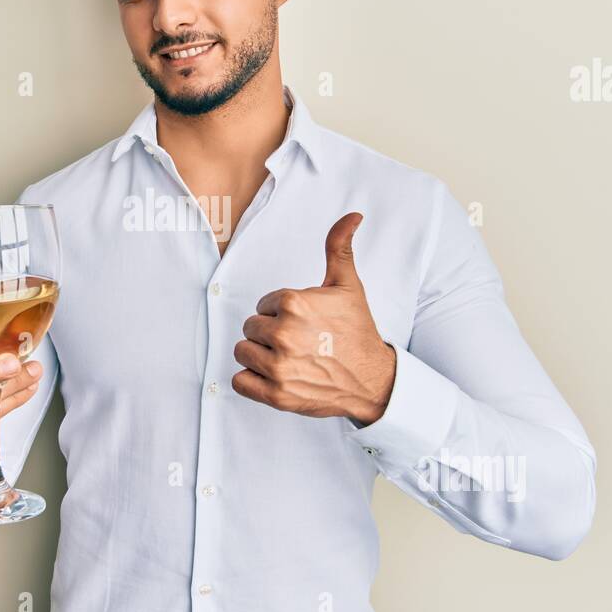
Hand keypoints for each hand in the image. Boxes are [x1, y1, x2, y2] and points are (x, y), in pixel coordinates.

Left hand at [232, 212, 395, 424]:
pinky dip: (252, 381)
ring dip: (260, 357)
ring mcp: (278, 366)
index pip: (263, 305)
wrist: (372, 379)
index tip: (304, 323)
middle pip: (250, 328)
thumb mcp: (348, 286)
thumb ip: (339, 248)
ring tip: (288, 359)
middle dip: (269, 334)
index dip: (280, 313)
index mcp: (294, 303)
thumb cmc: (357, 331)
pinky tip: (276, 376)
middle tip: (298, 342)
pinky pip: (240, 381)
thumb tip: (352, 216)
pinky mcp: (276, 394)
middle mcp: (283, 334)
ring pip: (242, 353)